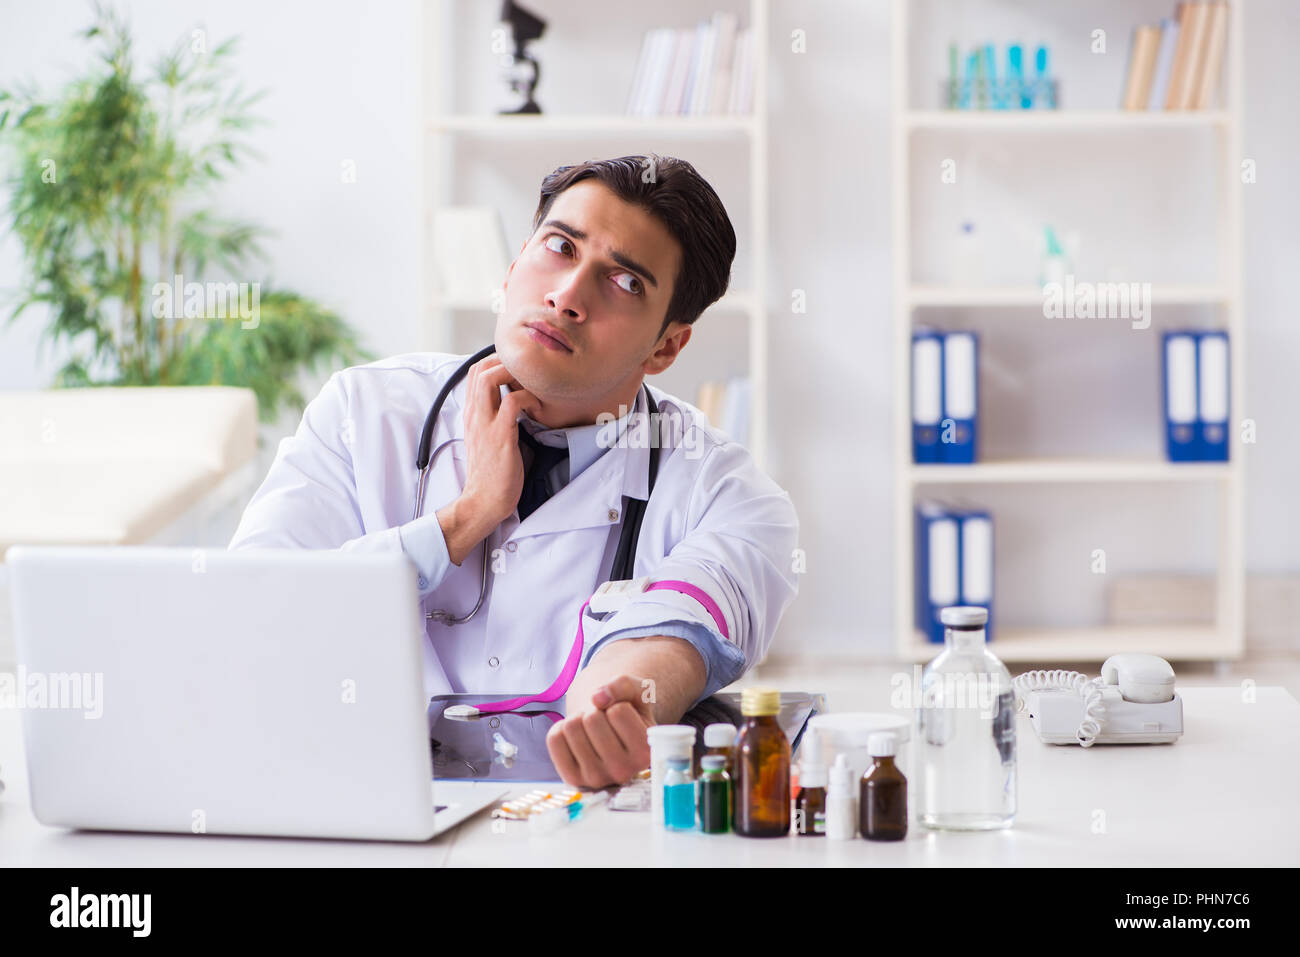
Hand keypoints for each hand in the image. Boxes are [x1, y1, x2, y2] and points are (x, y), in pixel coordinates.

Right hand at [436, 355, 538, 564]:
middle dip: (504, 359)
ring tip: (530, 383)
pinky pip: (513, 402)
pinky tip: (538, 407)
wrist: (483, 501)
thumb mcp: (488, 438)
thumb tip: (519, 403)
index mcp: (472, 414)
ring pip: (488, 377)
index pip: (475, 373)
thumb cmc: (492, 473)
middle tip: (527, 370)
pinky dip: (528, 397)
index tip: (518, 368)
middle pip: (479, 368)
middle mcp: (474, 415)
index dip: (496, 362)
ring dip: (512, 372)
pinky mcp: (500, 436)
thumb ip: (496, 418)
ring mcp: (485, 424)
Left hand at [547, 675, 654, 788]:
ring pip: (572, 726)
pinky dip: (561, 729)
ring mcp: (596, 778)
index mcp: (645, 753)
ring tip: (591, 731)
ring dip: (579, 719)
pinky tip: (577, 739)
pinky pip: (554, 738)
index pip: (617, 711)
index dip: (616, 704)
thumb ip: (624, 685)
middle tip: (604, 723)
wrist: (611, 734)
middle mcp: (623, 771)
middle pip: (592, 719)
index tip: (622, 715)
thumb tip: (597, 698)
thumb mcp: (638, 692)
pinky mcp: (572, 778)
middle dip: (596, 711)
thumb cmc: (629, 713)